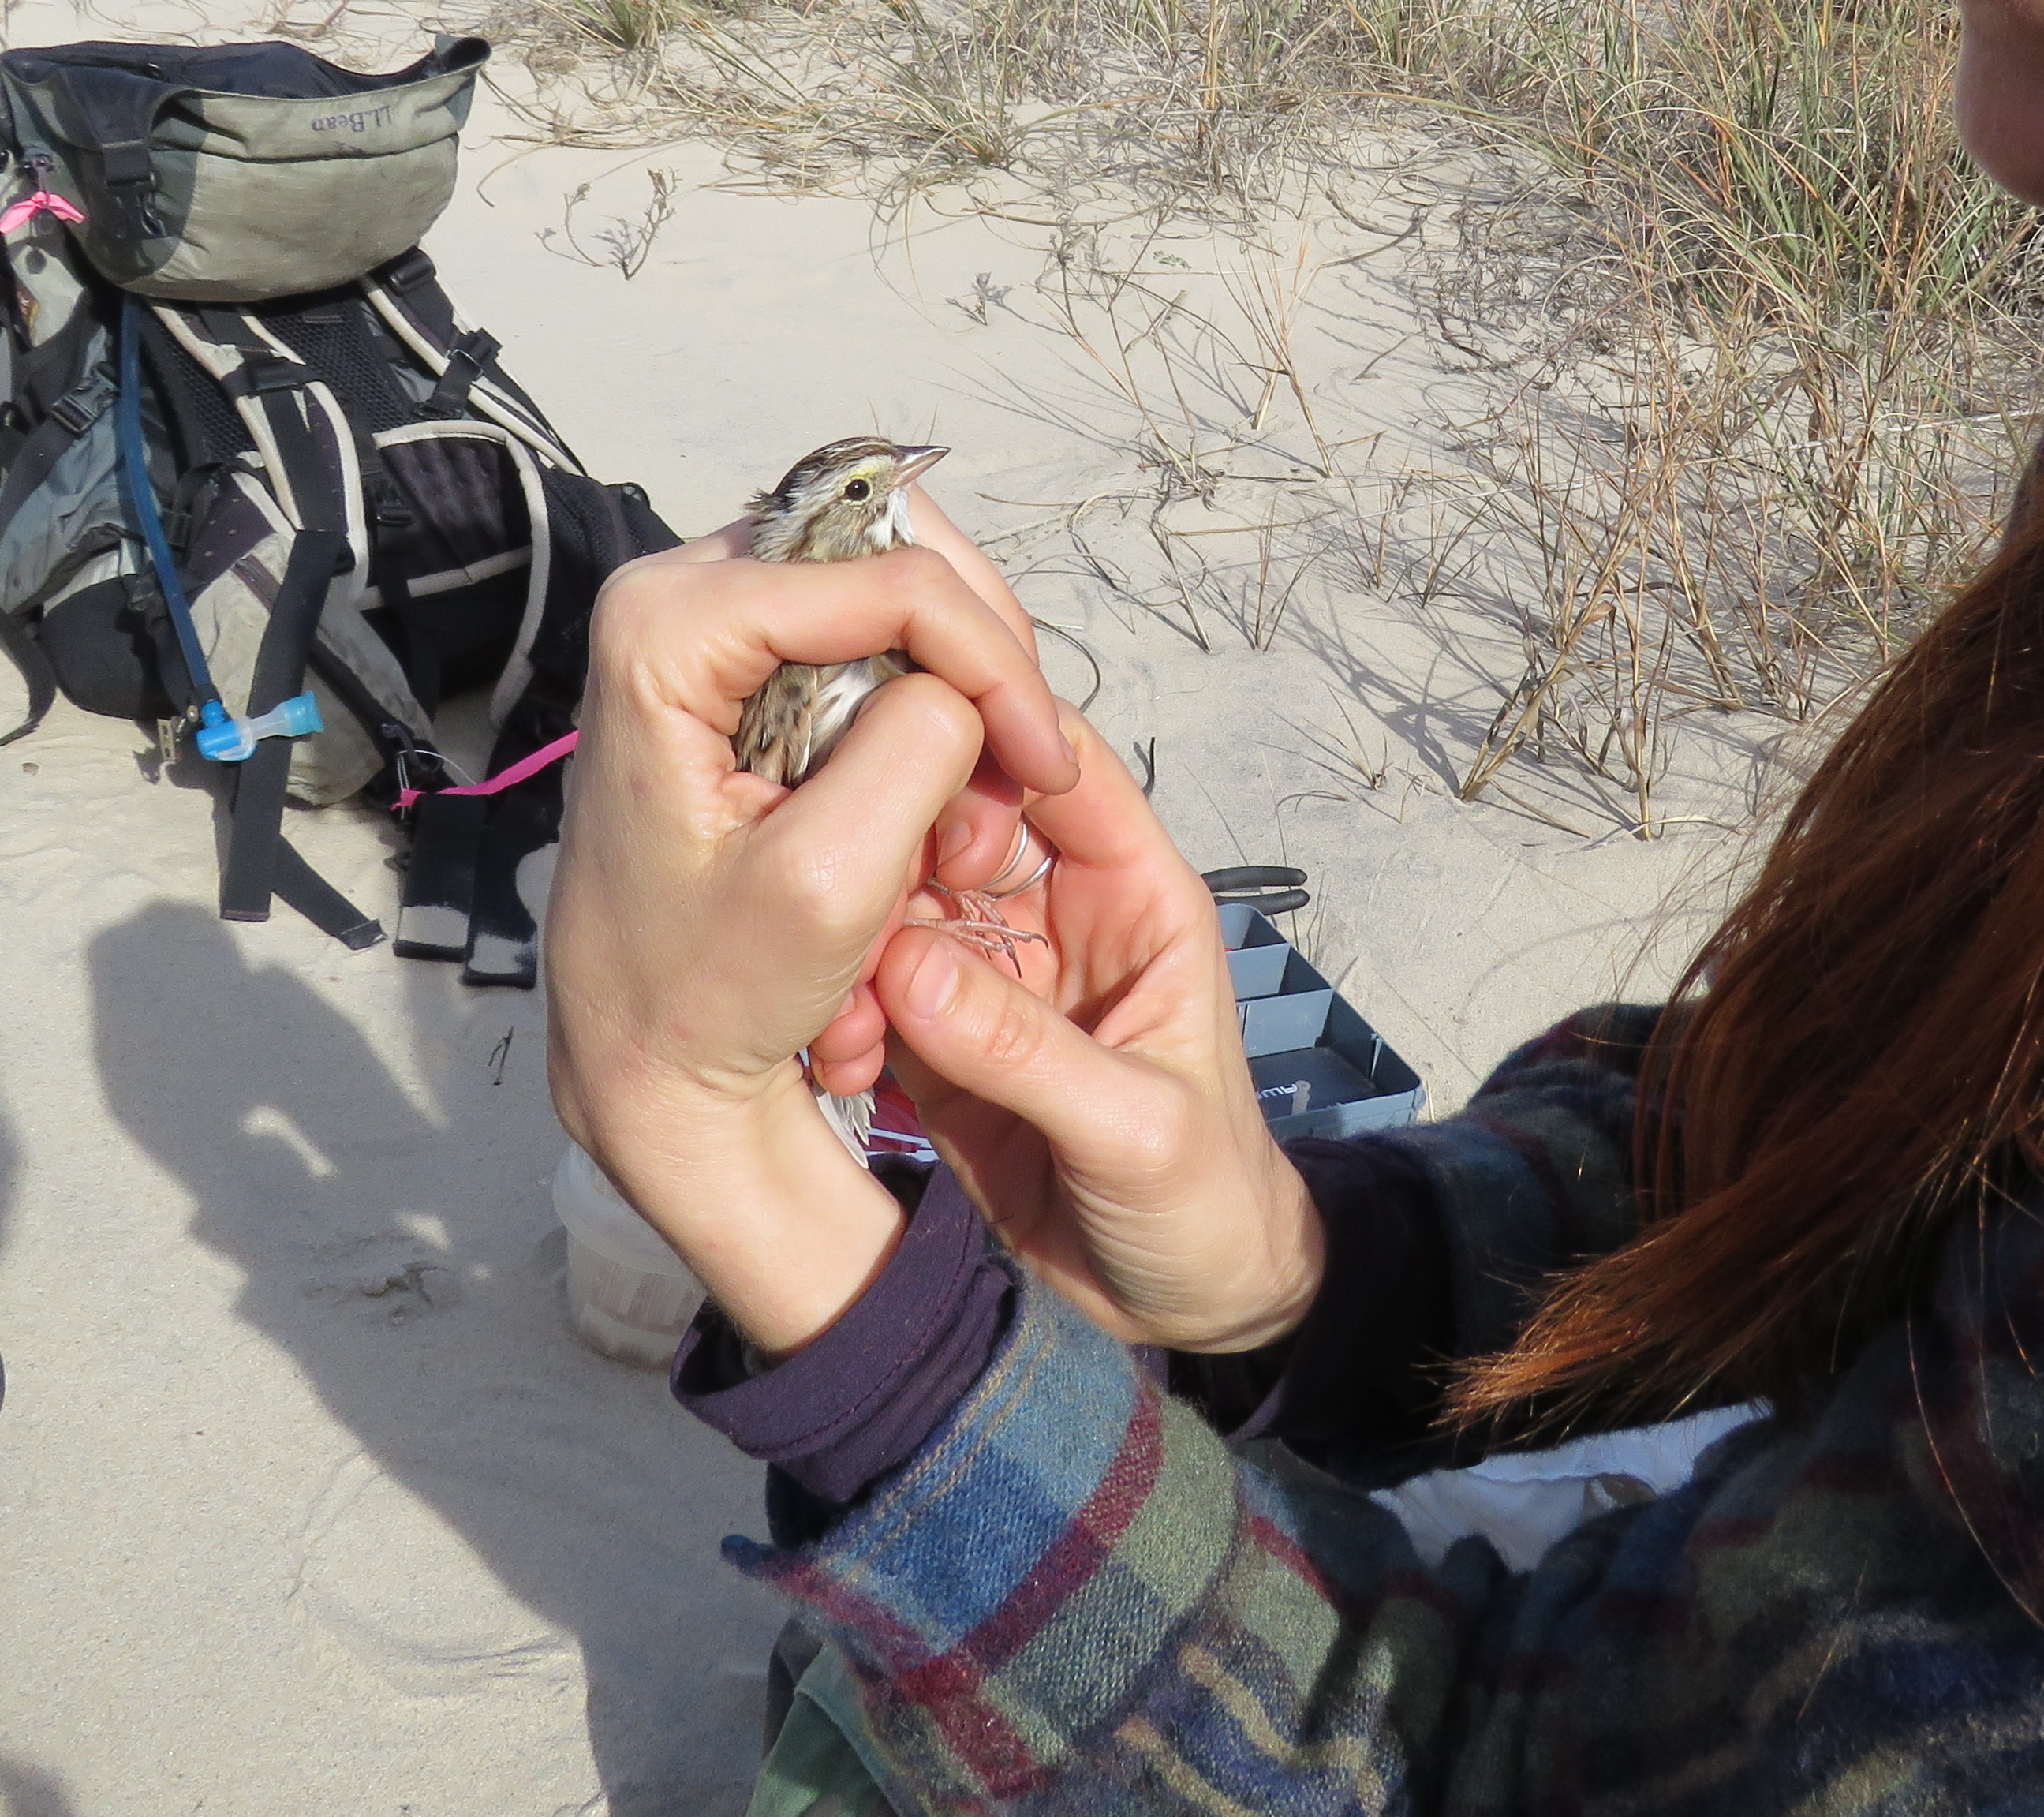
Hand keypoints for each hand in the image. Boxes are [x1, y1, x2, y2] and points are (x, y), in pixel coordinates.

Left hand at [545, 525, 1074, 1352]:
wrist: (646, 1056)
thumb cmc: (706, 991)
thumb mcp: (827, 882)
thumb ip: (913, 753)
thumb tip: (969, 688)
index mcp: (666, 627)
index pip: (887, 577)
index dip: (992, 661)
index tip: (1045, 767)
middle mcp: (679, 597)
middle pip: (899, 557)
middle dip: (981, 669)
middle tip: (1021, 772)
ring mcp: (714, 627)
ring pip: (902, 604)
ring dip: (961, 707)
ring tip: (960, 830)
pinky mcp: (743, 668)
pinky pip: (880, 652)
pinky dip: (930, 726)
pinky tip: (929, 818)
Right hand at [871, 719, 1327, 1354]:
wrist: (1189, 1309)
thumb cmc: (1207, 1201)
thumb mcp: (1136, 1127)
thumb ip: (1024, 1049)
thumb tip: (905, 965)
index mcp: (1135, 895)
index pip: (1061, 770)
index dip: (985, 733)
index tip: (892, 739)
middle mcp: (1056, 916)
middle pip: (956, 825)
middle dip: (889, 851)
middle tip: (836, 905)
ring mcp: (994, 978)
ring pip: (900, 910)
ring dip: (853, 949)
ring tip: (835, 1019)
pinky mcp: (942, 1045)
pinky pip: (875, 1000)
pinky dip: (844, 1021)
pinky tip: (837, 1065)